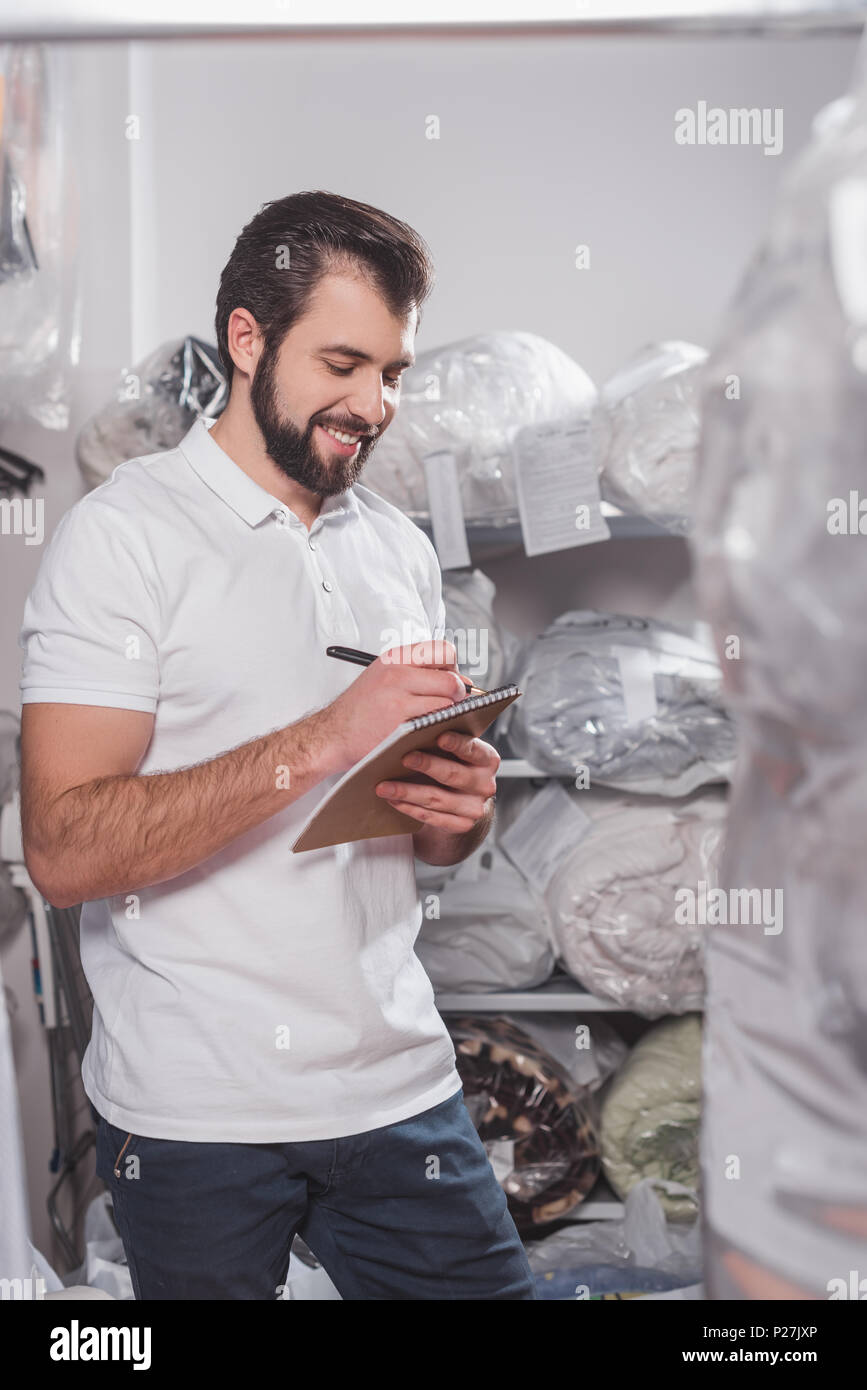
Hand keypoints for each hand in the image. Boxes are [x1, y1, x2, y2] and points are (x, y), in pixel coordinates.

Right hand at [321, 639, 466, 775]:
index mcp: (394, 657)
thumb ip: (419, 674)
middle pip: (452, 678)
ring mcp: (398, 698)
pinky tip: (427, 731)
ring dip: (449, 713)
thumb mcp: (384, 676)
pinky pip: (437, 721)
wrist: (331, 735)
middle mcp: (396, 673)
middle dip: (458, 693)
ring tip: (434, 719)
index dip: (453, 668)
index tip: (448, 682)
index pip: (443, 650)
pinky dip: (439, 727)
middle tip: (448, 705)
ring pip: (448, 701)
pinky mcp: (400, 723)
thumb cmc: (361, 709)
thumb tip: (464, 682)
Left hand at [375, 730, 499, 832]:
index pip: (473, 749)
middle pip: (453, 775)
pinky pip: (432, 817)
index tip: (439, 736)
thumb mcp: (455, 751)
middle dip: (427, 765)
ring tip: (384, 786)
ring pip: (437, 799)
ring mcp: (475, 808)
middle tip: (404, 758)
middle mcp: (485, 785)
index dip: (457, 743)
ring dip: (407, 792)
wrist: (464, 800)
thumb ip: (442, 740)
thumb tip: (414, 730)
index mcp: (487, 760)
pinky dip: (409, 808)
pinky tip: (393, 800)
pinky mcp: (462, 825)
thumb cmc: (454, 765)